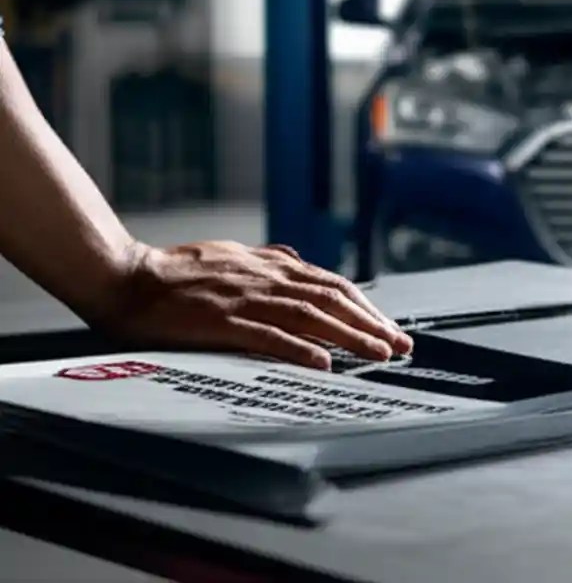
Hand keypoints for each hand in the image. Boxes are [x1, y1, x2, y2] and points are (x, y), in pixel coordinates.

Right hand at [91, 240, 412, 369]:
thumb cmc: (176, 271)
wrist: (124, 276)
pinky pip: (266, 335)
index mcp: (270, 266)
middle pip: (331, 299)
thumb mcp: (232, 256)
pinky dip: (298, 349)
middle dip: (371, 323)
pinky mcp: (220, 320)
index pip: (332, 285)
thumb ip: (268, 262)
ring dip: (349, 335)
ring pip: (310, 316)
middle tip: (401, 345)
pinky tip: (322, 363)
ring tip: (378, 353)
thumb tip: (300, 264)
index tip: (391, 328)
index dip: (366, 307)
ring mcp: (244, 298)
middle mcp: (265, 278)